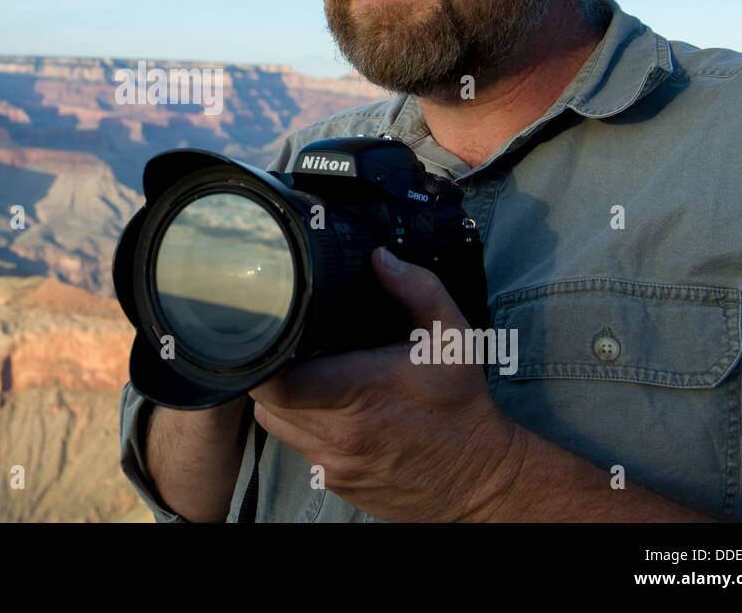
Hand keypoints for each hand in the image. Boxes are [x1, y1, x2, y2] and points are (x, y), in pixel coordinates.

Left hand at [247, 246, 524, 521]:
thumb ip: (417, 289)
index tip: (269, 335)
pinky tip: (330, 410)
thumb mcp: (452, 338)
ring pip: (275, 425)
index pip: (278, 383)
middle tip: (293, 350)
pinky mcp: (335, 483)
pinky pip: (298, 448)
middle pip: (266, 400)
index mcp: (360, 392)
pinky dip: (304, 427)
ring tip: (309, 378)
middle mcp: (339, 433)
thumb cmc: (462, 407)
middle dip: (272, 371)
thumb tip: (380, 258)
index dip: (261, 358)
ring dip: (283, 400)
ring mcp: (334, 463)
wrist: (480, 480)